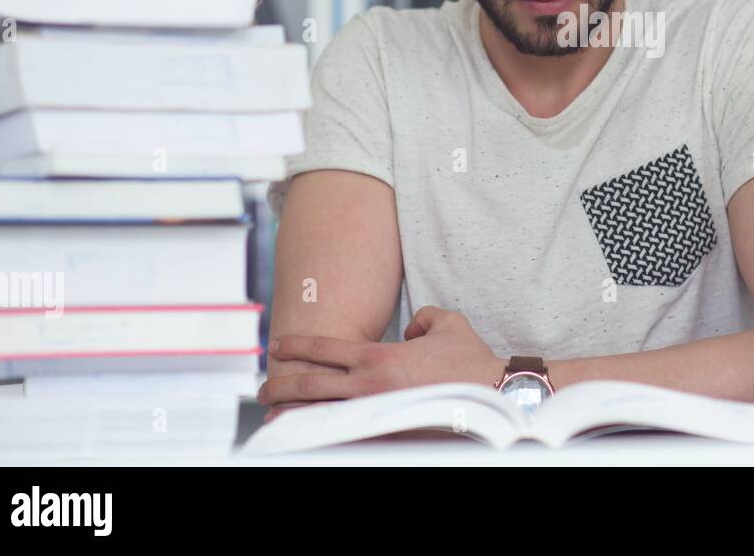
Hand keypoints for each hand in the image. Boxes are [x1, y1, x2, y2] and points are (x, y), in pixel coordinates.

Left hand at [256, 307, 504, 416]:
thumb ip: (422, 317)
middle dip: (280, 386)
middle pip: (311, 385)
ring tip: (272, 417)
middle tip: (262, 388)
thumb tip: (411, 329)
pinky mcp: (389, 432)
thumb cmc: (470, 358)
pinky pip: (347, 432)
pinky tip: (311, 436)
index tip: (276, 346)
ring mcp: (377, 412)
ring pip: (322, 414)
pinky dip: (325, 433)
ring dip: (294, 415)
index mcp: (379, 356)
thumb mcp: (446, 322)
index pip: (324, 349)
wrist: (492, 391)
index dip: (296, 346)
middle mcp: (370, 385)